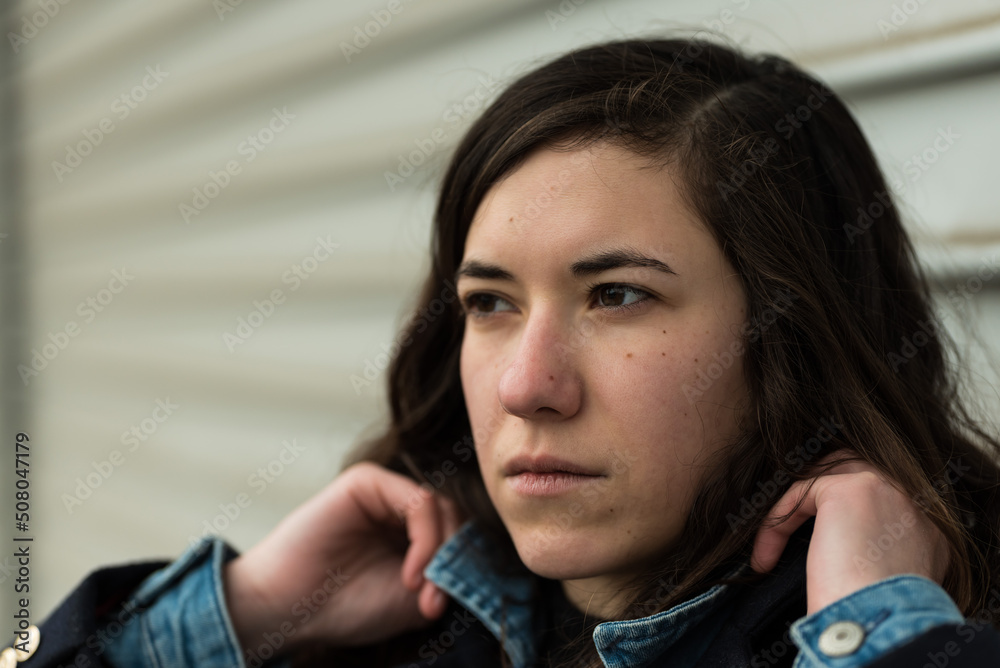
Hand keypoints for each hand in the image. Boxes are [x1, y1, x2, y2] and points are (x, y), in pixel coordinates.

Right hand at [223, 462, 460, 654]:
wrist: (289, 608)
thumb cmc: (346, 607)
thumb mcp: (414, 601)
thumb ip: (449, 578)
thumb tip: (476, 563)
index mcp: (411, 536)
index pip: (459, 535)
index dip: (462, 569)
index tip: (440, 608)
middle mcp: (400, 510)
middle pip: (456, 519)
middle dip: (454, 562)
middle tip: (432, 602)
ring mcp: (385, 494)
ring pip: (443, 509)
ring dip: (440, 554)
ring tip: (418, 590)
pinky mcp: (368, 482)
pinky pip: (419, 501)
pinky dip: (426, 539)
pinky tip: (411, 572)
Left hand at [750, 450, 949, 614]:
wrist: (881, 628)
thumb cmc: (873, 621)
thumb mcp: (879, 585)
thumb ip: (869, 559)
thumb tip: (835, 557)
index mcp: (927, 536)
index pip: (881, 506)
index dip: (843, 523)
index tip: (817, 557)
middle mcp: (914, 508)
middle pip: (857, 474)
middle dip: (818, 494)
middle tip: (788, 522)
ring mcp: (887, 492)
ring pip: (828, 476)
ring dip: (794, 507)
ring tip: (772, 538)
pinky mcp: (852, 489)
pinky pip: (802, 492)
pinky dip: (777, 522)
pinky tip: (765, 557)